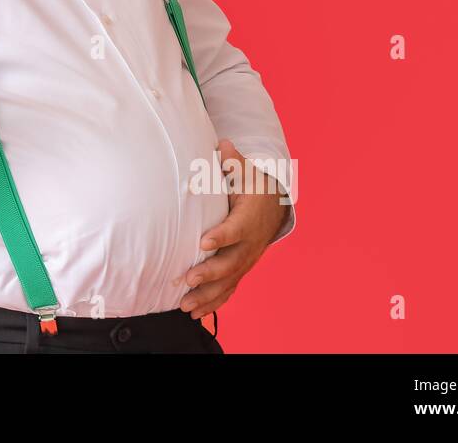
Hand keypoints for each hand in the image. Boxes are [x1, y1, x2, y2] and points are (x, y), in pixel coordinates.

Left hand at [173, 138, 289, 319]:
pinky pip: (228, 290)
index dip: (221, 236)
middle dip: (210, 272)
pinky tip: (193, 313)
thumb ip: (233, 163)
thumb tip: (223, 145)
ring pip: (228, 281)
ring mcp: (245, 260)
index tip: (203, 242)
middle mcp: (249, 244)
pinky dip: (212, 303)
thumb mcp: (247, 173)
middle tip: (188, 278)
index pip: (236, 229)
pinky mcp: (240, 270)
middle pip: (231, 262)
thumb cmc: (252, 187)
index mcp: (249, 219)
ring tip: (184, 304)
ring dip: (206, 295)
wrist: (272, 207)